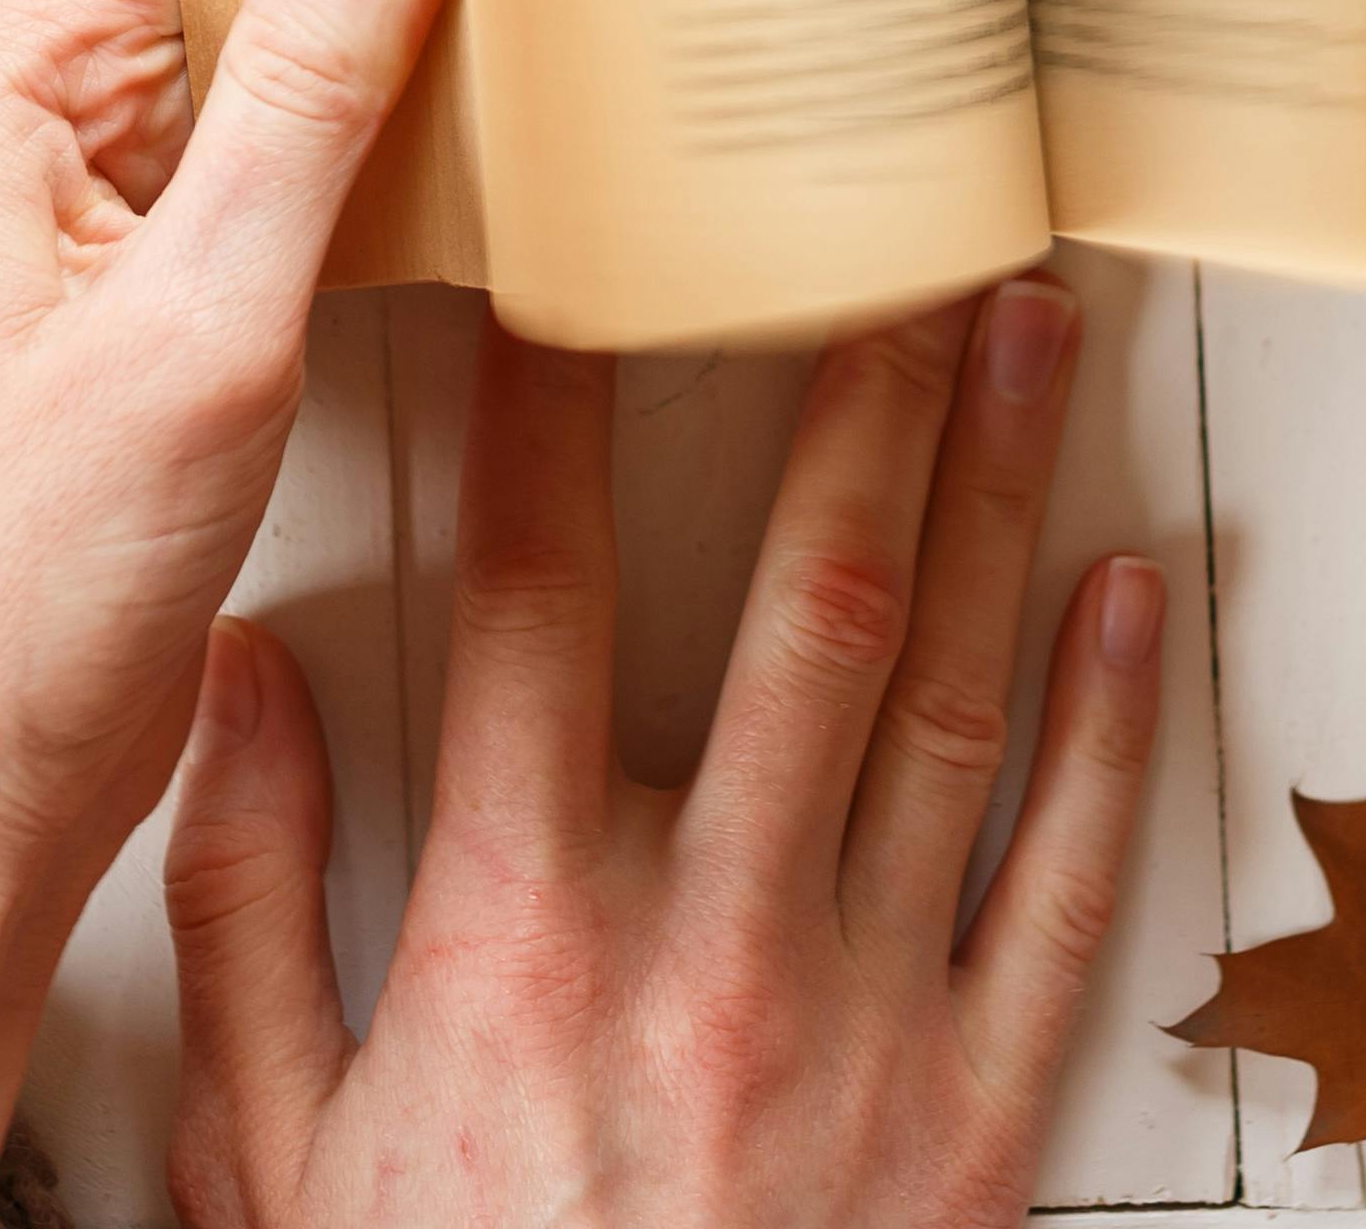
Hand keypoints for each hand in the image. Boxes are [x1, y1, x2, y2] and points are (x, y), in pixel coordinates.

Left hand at [0, 0, 462, 1228]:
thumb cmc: (7, 589)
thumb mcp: (205, 317)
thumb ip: (310, 81)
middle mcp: (7, 100)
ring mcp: (61, 190)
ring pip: (258, 48)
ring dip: (378, 65)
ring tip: (511, 63)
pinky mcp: (118, 274)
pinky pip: (255, 150)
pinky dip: (353, 160)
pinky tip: (448, 184)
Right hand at [161, 285, 1169, 1227]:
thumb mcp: (268, 1155)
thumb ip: (251, 908)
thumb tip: (231, 681)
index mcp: (512, 940)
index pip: (520, 602)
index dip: (544, 411)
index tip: (571, 262)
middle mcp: (700, 950)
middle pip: (797, 609)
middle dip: (852, 398)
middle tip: (904, 230)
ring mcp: (859, 1026)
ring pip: (950, 705)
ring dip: (995, 500)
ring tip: (1027, 335)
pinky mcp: (978, 1118)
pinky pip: (1065, 887)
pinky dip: (1115, 730)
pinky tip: (1134, 595)